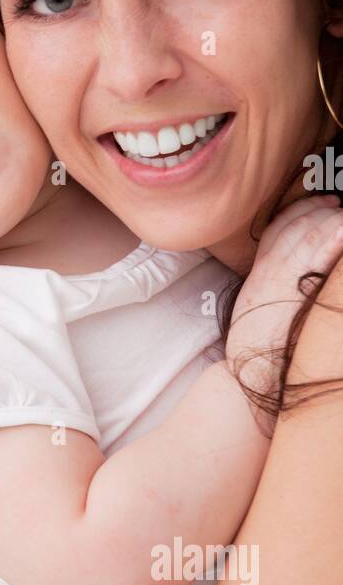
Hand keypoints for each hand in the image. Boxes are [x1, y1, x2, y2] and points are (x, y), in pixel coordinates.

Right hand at [227, 195, 342, 401]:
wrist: (250, 380)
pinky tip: (342, 233)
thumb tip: (295, 270)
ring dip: (328, 222)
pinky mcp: (293, 299)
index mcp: (257, 276)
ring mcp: (279, 285)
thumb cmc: (259, 350)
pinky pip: (312, 262)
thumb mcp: (257, 308)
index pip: (275, 230)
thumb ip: (272, 284)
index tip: (321, 203)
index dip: (299, 212)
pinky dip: (330, 243)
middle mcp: (266, 275)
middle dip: (317, 211)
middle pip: (292, 229)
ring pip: (305, 239)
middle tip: (336, 206)